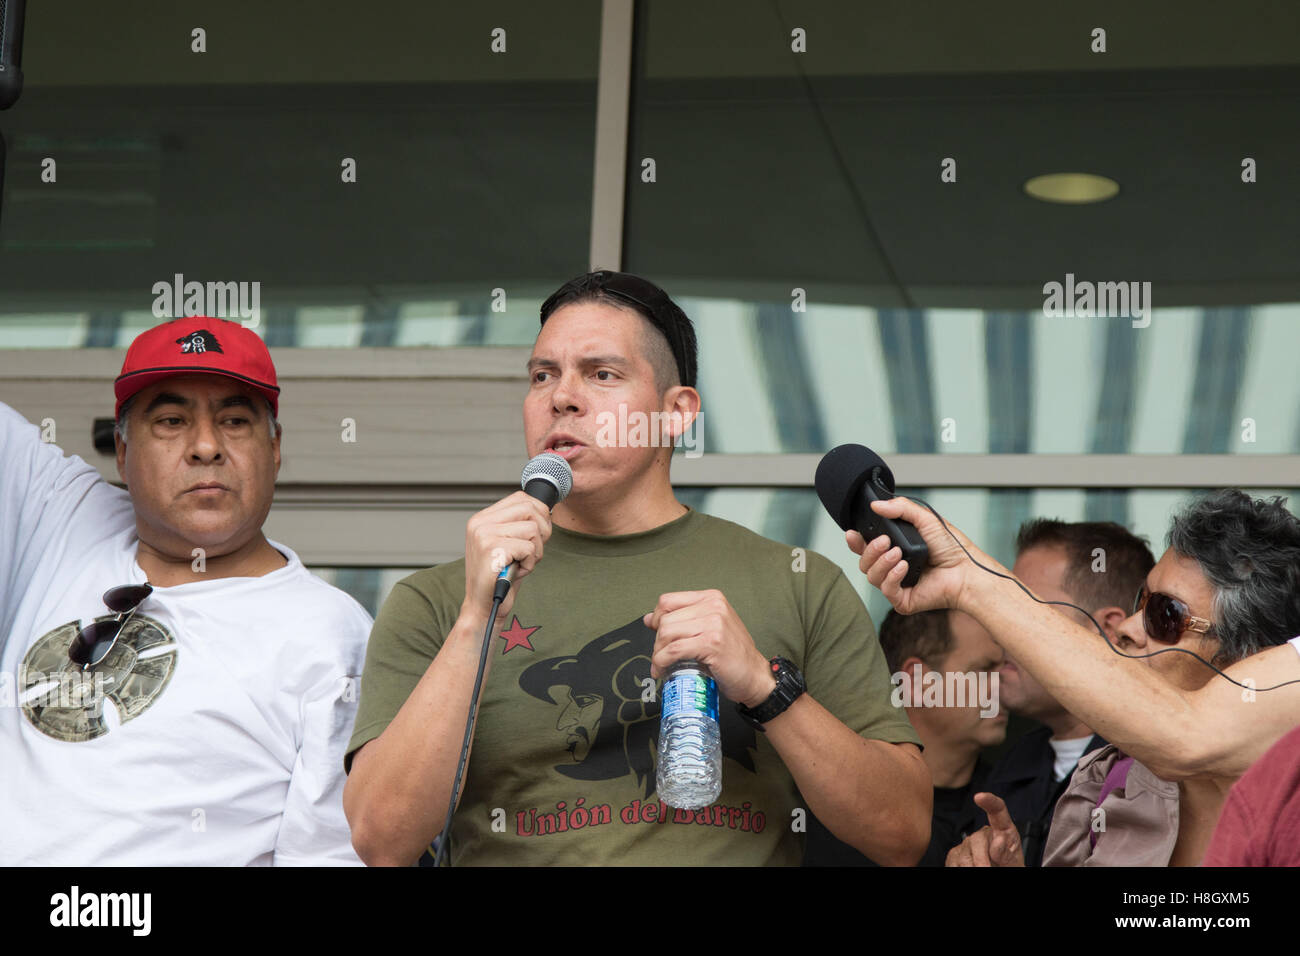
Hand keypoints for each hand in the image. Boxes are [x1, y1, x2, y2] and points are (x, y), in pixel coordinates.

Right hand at [462, 490, 551, 619]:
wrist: (484, 607)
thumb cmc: (499, 577)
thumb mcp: (508, 544)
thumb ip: (519, 525)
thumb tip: (546, 510)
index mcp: (482, 519)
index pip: (521, 498)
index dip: (539, 513)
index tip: (538, 533)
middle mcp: (480, 523)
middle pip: (530, 508)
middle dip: (542, 531)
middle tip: (531, 552)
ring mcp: (484, 535)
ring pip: (533, 529)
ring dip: (535, 551)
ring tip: (520, 563)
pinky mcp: (493, 550)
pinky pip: (530, 548)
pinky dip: (530, 563)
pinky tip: (516, 572)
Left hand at [643, 590, 774, 707]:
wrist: (755, 676)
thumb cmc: (732, 656)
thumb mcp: (709, 629)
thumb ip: (683, 621)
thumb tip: (649, 618)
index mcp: (711, 598)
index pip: (668, 600)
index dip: (657, 619)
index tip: (657, 635)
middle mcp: (713, 606)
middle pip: (665, 618)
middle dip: (657, 641)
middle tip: (660, 657)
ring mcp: (713, 623)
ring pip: (667, 632)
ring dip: (657, 653)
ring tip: (660, 665)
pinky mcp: (711, 643)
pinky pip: (675, 649)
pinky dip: (662, 661)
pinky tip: (662, 670)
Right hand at [847, 496, 989, 614]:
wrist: (967, 571)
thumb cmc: (952, 548)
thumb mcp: (926, 519)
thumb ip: (901, 508)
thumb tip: (876, 505)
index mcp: (894, 548)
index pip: (865, 546)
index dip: (855, 541)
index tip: (853, 533)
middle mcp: (892, 566)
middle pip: (864, 561)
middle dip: (869, 550)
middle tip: (884, 541)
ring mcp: (896, 584)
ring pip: (871, 575)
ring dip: (881, 562)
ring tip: (899, 554)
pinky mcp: (902, 600)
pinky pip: (886, 590)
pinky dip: (891, 576)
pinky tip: (903, 567)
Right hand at [945, 793, 1024, 866]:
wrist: (995, 874)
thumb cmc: (1007, 866)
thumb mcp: (1013, 862)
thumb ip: (1006, 853)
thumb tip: (998, 840)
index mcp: (1003, 830)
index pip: (998, 809)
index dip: (989, 800)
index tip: (980, 797)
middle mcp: (984, 833)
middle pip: (977, 840)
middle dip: (981, 860)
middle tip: (986, 870)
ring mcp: (967, 843)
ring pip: (964, 854)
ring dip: (972, 868)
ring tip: (983, 870)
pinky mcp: (955, 853)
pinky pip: (954, 862)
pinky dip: (961, 869)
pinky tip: (969, 870)